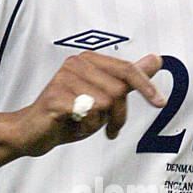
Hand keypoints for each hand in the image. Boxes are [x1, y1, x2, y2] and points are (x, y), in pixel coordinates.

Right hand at [14, 51, 164, 156]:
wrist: (33, 131)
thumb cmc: (68, 114)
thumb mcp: (104, 97)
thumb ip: (129, 78)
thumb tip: (156, 60)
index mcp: (90, 60)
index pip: (127, 70)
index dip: (146, 87)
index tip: (160, 102)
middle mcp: (77, 63)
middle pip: (118, 91)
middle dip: (118, 116)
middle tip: (110, 129)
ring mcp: (64, 78)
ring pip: (105, 103)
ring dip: (100, 122)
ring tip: (84, 124)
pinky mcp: (56, 96)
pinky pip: (88, 113)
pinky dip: (86, 126)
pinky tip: (74, 125)